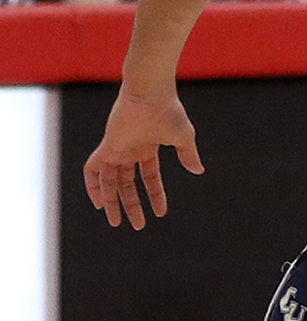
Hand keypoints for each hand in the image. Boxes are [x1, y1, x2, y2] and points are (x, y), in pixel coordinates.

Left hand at [83, 89, 204, 229]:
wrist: (151, 94)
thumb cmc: (169, 111)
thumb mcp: (183, 137)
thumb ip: (188, 155)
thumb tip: (199, 171)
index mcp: (148, 148)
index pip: (150, 177)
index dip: (156, 194)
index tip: (161, 213)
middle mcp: (130, 151)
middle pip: (127, 184)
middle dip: (133, 205)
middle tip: (138, 225)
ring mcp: (117, 149)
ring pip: (110, 181)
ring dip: (111, 202)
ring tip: (115, 221)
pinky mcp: (107, 146)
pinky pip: (93, 170)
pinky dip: (93, 186)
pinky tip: (98, 202)